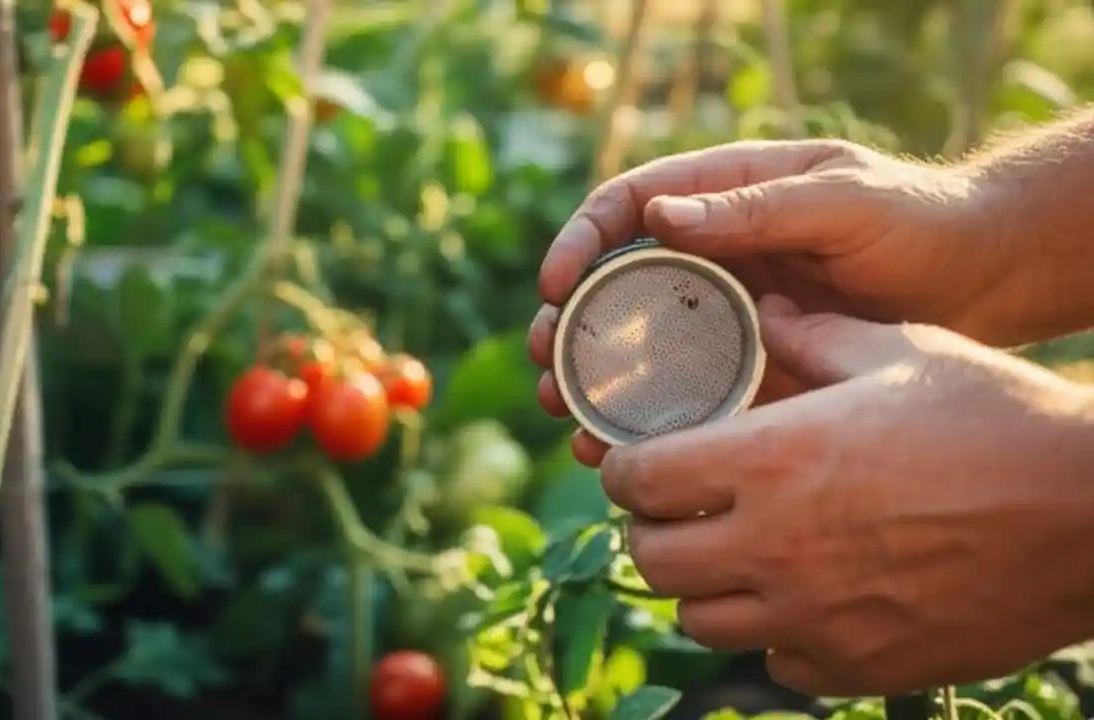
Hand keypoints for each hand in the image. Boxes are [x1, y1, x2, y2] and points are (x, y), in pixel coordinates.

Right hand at [529, 139, 1014, 465]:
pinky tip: (617, 452)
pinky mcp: (748, 367)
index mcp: (724, 195)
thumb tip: (659, 219)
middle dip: (566, 321)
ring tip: (567, 417)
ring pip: (638, 346)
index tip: (554, 283)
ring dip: (592, 380)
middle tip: (546, 362)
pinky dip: (646, 423)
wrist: (981, 278)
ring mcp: (725, 313)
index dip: (580, 239)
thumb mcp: (844, 201)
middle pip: (614, 283)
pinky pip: (684, 395)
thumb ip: (757, 210)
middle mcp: (711, 254)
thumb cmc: (917, 220)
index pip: (628, 205)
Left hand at [600, 295, 1093, 695]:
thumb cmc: (996, 419)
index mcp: (770, 461)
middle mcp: (776, 547)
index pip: (636, 480)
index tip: (637, 461)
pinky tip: (804, 596)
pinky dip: (773, 634)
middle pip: (651, 558)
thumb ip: (812, 339)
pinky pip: (775, 662)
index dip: (623, 468)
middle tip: (677, 509)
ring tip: (734, 553)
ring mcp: (813, 616)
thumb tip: (766, 315)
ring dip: (703, 584)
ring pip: (699, 618)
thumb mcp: (899, 353)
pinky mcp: (857, 664)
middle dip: (650, 528)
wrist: (1093, 515)